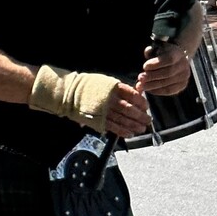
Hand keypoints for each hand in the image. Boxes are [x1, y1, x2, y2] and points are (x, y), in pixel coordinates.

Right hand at [29, 64, 149, 137]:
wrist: (68, 93)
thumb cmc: (87, 86)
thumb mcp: (105, 82)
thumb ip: (119, 89)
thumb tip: (135, 95)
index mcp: (114, 87)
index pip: (133, 95)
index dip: (142, 102)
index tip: (146, 107)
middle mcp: (111, 98)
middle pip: (131, 109)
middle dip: (141, 116)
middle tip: (148, 120)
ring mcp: (104, 110)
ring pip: (124, 119)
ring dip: (134, 125)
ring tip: (141, 129)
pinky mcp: (98, 120)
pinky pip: (114, 127)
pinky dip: (123, 131)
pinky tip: (130, 133)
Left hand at [138, 42, 191, 97]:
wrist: (174, 60)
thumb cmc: (161, 53)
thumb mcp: (156, 48)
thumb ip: (151, 51)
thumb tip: (147, 54)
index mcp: (177, 53)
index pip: (169, 59)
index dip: (156, 64)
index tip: (144, 66)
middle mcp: (183, 65)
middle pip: (168, 73)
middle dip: (152, 76)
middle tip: (140, 78)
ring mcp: (184, 76)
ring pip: (167, 83)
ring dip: (152, 85)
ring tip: (140, 85)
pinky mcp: (182, 85)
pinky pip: (168, 91)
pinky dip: (157, 91)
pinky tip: (148, 89)